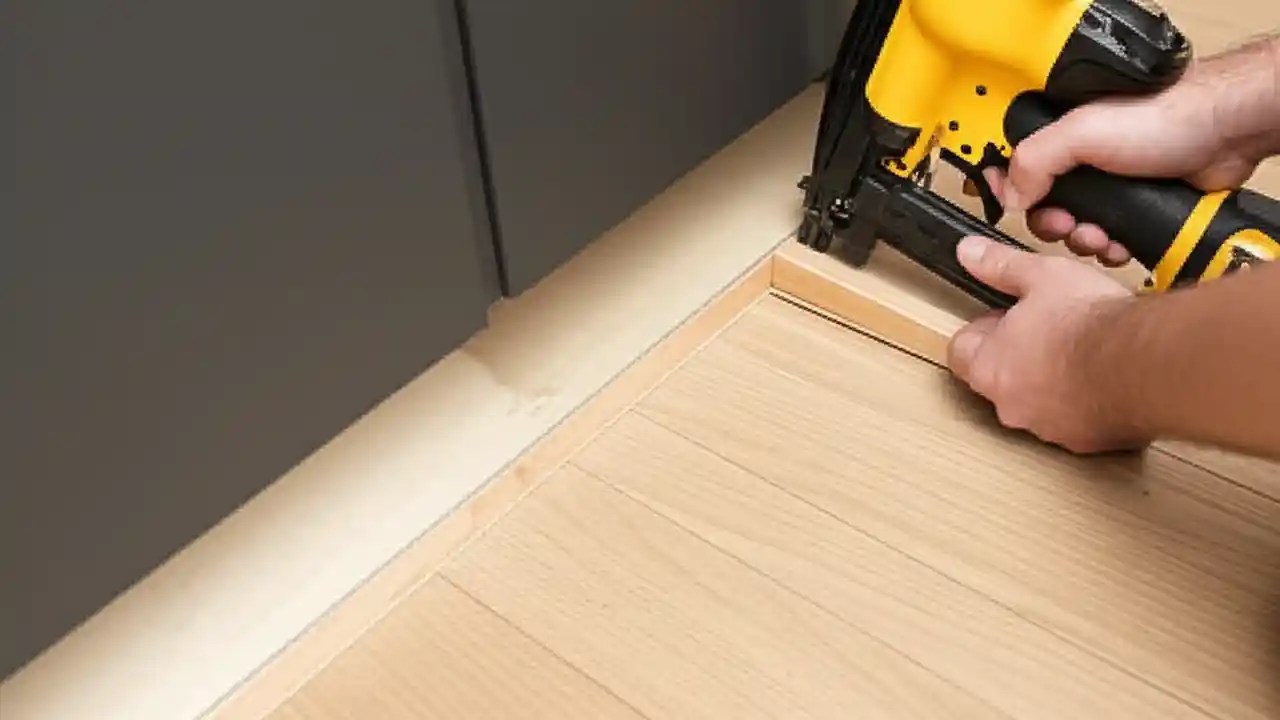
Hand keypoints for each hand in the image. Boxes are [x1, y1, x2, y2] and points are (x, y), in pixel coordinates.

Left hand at [946, 236, 1146, 453]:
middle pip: (1000, 377)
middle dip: (1019, 353)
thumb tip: (970, 253)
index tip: (1005, 314)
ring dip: (1052, 379)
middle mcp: (1012, 406)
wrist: (1147, 362)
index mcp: (989, 368)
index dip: (983, 327)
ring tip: (1083, 349)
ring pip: (1039, 401)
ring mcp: (1049, 428)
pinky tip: (1107, 376)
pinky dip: (1086, 401)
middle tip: (1048, 328)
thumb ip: (1000, 265)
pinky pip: (1077, 420)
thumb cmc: (1091, 323)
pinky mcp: (1087, 442)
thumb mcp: (1041, 275)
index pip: (962, 351)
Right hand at [987, 46, 1274, 264]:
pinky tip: (1120, 243)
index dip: (1010, 191)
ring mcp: (1109, 189)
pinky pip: (1109, 242)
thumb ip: (1035, 159)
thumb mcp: (1082, 132)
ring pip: (1076, 230)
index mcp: (1062, 138)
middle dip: (1053, 224)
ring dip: (1083, 241)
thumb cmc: (1163, 115)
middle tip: (1067, 224)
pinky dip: (1111, 249)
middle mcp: (1082, 163)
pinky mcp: (1135, 210)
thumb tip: (1010, 194)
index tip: (1013, 207)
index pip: (1017, 168)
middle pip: (1043, 209)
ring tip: (1100, 236)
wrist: (1224, 134)